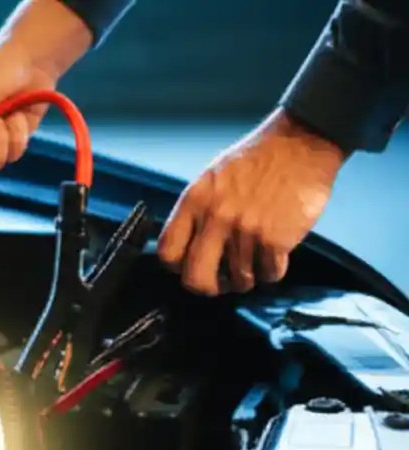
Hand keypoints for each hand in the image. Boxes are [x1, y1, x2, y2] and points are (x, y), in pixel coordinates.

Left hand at [157, 110, 346, 294]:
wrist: (300, 143)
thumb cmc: (257, 159)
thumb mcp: (212, 177)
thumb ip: (196, 211)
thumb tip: (186, 244)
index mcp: (195, 201)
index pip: (167, 252)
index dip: (177, 266)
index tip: (188, 266)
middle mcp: (216, 218)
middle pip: (196, 279)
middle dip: (207, 287)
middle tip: (219, 282)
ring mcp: (246, 231)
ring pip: (239, 281)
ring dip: (248, 277)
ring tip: (254, 260)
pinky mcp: (276, 239)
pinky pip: (269, 274)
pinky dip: (273, 270)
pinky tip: (275, 254)